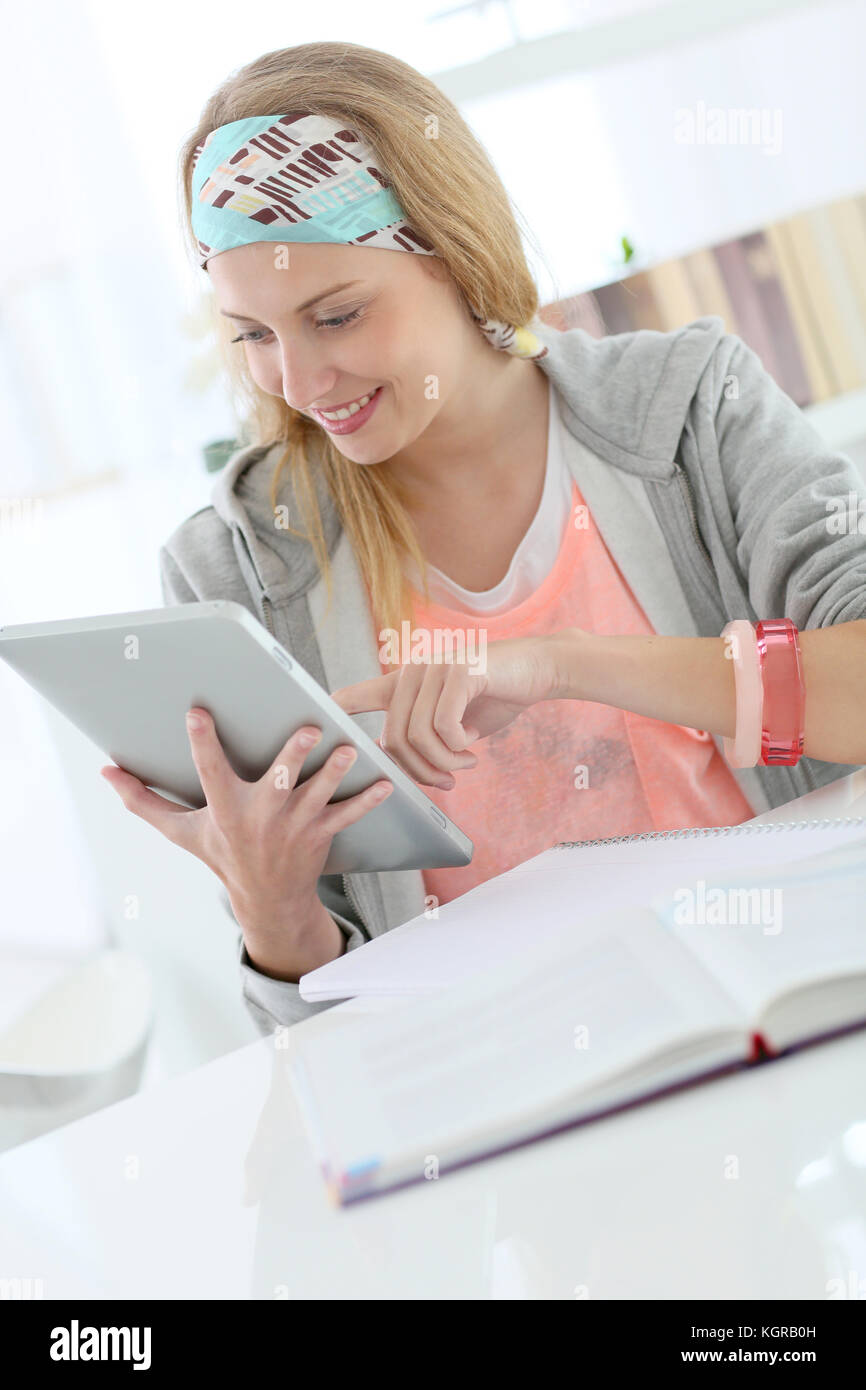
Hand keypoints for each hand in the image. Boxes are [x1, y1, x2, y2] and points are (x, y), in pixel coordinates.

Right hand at [99, 708, 392, 961]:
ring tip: (350, 750)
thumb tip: (105, 771)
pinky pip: (349, 815)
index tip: (198, 712)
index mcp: (226, 810)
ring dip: (336, 772)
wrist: (267, 899)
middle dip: (295, 757)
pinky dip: (368, 800)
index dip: (202, 742)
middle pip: (280, 783)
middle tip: (308, 730)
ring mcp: (295, 826)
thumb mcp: (182, 832)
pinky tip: (387, 782)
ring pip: (320, 795)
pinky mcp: (322, 833)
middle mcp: (262, 818)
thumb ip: (143, 801)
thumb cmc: (222, 855)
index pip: (210, 772)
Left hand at [331, 632, 571, 787]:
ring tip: (464, 764)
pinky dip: (457, 747)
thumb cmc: (496, 695)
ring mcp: (433, 667)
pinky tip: (473, 748)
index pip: (357, 695)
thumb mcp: (455, 721)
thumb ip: (425, 736)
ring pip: (417, 735)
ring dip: (442, 762)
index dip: (334, 713)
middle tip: (446, 781)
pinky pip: (443, 726)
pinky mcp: (458, 671)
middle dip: (418, 770)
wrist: (540, 669)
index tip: (314, 730)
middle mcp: (413, 670)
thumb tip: (399, 763)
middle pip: (393, 737)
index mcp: (406, 681)